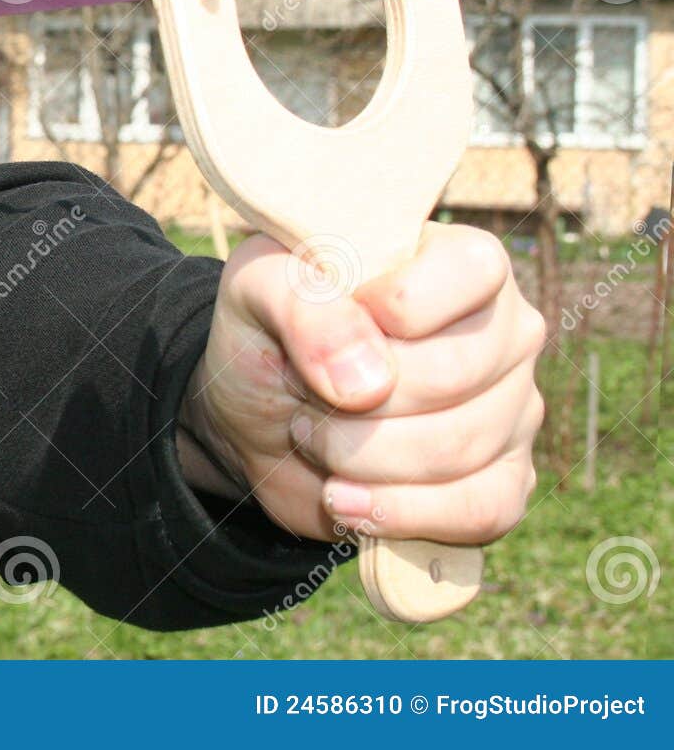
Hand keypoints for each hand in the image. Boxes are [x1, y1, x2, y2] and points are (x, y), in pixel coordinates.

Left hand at [182, 223, 545, 544]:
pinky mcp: (502, 482)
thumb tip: (368, 382)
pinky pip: (480, 510)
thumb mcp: (259, 289)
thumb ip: (303, 307)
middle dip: (352, 399)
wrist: (258, 415)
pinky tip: (341, 499)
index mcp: (459, 260)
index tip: (329, 318)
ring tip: (310, 435)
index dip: (391, 305)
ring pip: (458, 449)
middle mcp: (505, 332)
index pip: (470, 271)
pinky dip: (396, 512)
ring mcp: (513, 410)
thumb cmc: (271, 331)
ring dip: (356, 454)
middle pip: (451, 375)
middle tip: (301, 392)